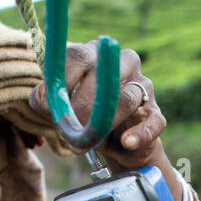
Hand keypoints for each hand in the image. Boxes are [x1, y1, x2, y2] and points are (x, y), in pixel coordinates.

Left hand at [32, 41, 166, 173]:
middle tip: (73, 126)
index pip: (78, 55)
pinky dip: (139, 134)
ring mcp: (143, 86)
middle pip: (103, 73)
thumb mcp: (60, 109)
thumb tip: (45, 102)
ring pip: (127, 98)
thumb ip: (45, 101)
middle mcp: (122, 63)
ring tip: (91, 140)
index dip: (65, 78)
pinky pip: (152, 121)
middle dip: (84, 103)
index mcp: (94, 55)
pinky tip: (127, 142)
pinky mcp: (156, 113)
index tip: (55, 102)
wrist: (117, 146)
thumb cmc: (86, 119)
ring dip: (107, 121)